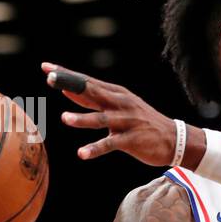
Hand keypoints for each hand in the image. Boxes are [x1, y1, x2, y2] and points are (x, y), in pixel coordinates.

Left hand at [42, 62, 180, 164]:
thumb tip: (67, 90)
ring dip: (82, 119)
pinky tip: (82, 153)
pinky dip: (96, 148)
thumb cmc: (141, 123)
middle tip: (50, 79)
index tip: (46, 67)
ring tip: (64, 118)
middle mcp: (121, 104)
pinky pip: (111, 144)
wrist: (174, 139)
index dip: (67, 75)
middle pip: (92, 92)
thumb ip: (94, 101)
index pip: (87, 82)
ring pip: (101, 118)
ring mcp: (127, 122)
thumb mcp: (119, 107)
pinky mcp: (133, 140)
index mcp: (116, 94)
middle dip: (71, 85)